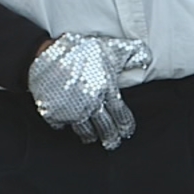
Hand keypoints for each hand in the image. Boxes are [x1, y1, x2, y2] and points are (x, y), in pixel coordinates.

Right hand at [28, 33, 152, 148]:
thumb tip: (147, 58)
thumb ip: (130, 54)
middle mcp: (91, 104)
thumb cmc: (80, 50)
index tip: (127, 132)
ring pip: (84, 129)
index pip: (120, 114)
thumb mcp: (110, 48)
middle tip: (112, 144)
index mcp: (106, 90)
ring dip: (89, 136)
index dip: (125, 125)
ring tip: (91, 139)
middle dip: (110, 137)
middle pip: (104, 127)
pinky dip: (63, 126)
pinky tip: (66, 126)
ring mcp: (72, 110)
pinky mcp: (54, 112)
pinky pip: (60, 125)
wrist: (46, 53)